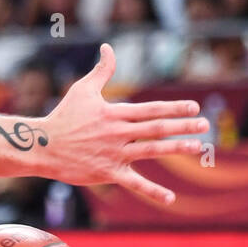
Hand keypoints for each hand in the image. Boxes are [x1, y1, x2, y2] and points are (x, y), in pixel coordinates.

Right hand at [40, 43, 206, 204]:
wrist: (42, 146)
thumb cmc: (64, 116)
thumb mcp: (82, 89)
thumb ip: (102, 70)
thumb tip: (108, 47)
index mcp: (114, 113)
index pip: (151, 109)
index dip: (174, 108)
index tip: (194, 106)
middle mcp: (117, 133)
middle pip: (156, 128)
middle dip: (183, 126)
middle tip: (205, 124)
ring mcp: (114, 154)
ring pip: (151, 151)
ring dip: (176, 148)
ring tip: (198, 147)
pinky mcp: (108, 173)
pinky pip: (134, 183)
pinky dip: (152, 191)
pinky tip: (171, 198)